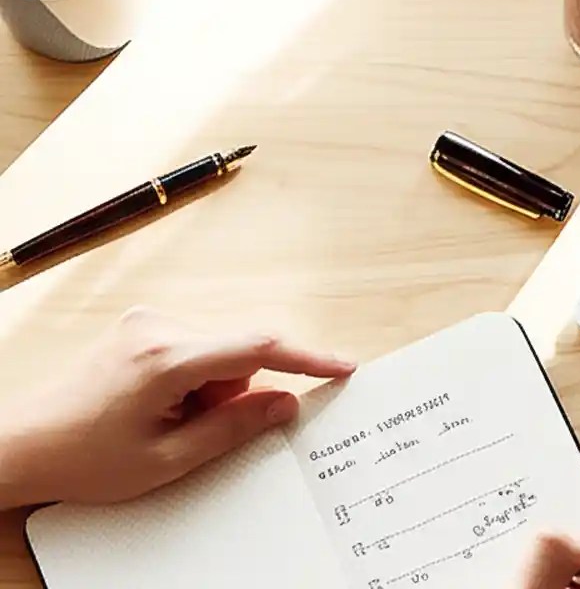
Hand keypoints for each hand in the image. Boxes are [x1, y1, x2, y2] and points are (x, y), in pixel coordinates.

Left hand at [0, 307, 354, 507]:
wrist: (22, 446)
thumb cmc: (84, 459)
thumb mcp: (168, 460)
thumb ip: (235, 428)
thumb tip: (285, 404)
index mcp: (167, 358)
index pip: (259, 347)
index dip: (309, 357)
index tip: (343, 366)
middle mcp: (159, 327)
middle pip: (238, 354)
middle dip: (232, 394)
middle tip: (190, 431)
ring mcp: (147, 323)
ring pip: (219, 354)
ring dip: (211, 389)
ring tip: (165, 421)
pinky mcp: (141, 327)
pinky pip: (196, 349)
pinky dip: (194, 379)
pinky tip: (158, 404)